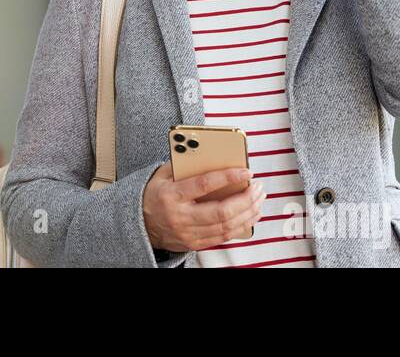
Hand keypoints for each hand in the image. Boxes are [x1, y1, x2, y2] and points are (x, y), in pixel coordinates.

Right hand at [142, 162, 265, 252]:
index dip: (228, 177)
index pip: (204, 185)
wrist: (141, 224)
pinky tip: (250, 215)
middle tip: (257, 187)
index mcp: (172, 195)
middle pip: (221, 211)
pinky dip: (241, 226)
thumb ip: (183, 165)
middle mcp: (181, 217)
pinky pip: (224, 237)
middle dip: (245, 199)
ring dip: (248, 213)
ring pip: (226, 226)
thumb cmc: (154, 195)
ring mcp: (188, 233)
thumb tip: (210, 156)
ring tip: (259, 199)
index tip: (245, 171)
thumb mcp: (162, 175)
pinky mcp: (195, 243)